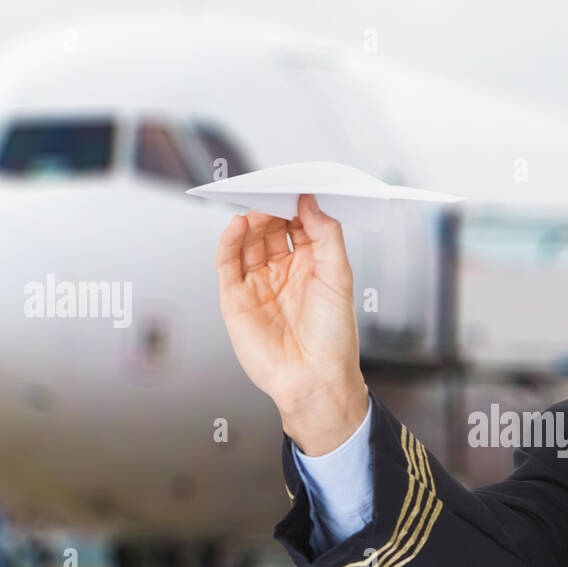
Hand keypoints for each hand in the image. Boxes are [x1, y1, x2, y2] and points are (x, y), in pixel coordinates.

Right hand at [215, 194, 368, 453]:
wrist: (314, 379)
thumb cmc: (333, 338)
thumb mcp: (339, 277)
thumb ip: (327, 235)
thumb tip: (311, 200)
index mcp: (313, 267)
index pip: (301, 225)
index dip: (298, 205)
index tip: (297, 185)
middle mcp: (285, 273)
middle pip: (272, 229)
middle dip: (272, 208)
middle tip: (273, 191)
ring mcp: (259, 284)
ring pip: (249, 242)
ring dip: (251, 221)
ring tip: (257, 208)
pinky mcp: (236, 299)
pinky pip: (228, 263)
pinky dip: (229, 242)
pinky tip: (238, 225)